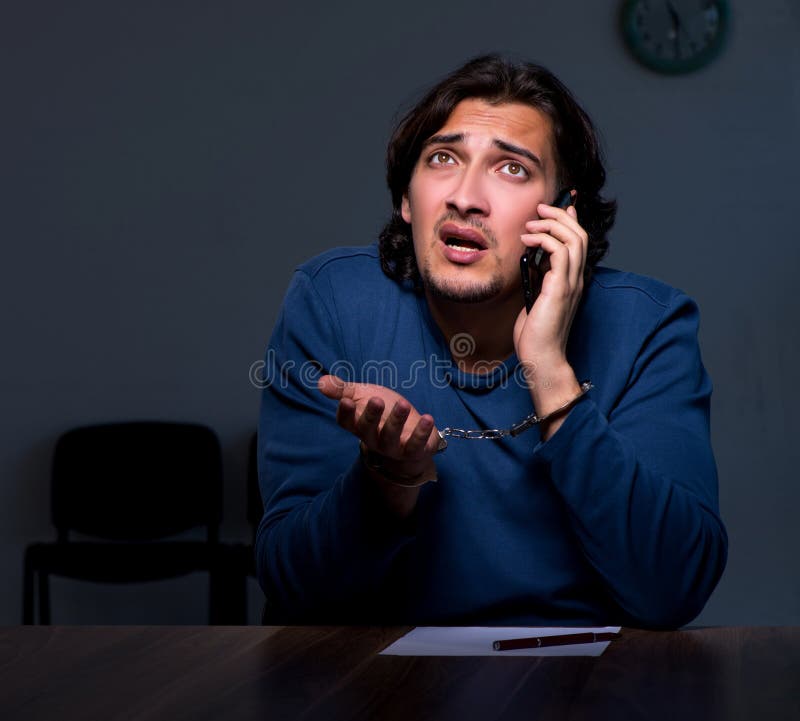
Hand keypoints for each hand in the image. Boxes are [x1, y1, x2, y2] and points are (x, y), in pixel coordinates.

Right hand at [318, 375, 440, 479]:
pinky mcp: (413, 450)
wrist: (409, 433)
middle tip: (376, 400)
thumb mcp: (363, 396)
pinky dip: (421, 432)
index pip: (347, 422)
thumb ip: (343, 390)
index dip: (346, 413)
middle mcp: (373, 438)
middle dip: (371, 416)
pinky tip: (427, 418)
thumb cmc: (384, 411)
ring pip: (391, 437)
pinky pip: (415, 445)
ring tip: (402, 404)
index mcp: (358, 425)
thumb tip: (320, 382)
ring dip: (396, 420)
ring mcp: (392, 447)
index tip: (346, 400)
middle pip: (368, 430)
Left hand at [513, 201, 585, 437]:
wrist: (540, 357)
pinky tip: (528, 240)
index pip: (578, 241)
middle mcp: (576, 279)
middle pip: (580, 234)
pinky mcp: (560, 289)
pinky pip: (560, 252)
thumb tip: (532, 257)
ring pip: (574, 238)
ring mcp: (571, 283)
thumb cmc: (535, 333)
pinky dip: (544, 239)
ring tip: (532, 222)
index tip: (555, 206)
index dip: (570, 219)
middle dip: (561, 215)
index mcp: (572, 280)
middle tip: (540, 209)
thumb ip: (538, 277)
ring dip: (552, 224)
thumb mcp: (534, 297)